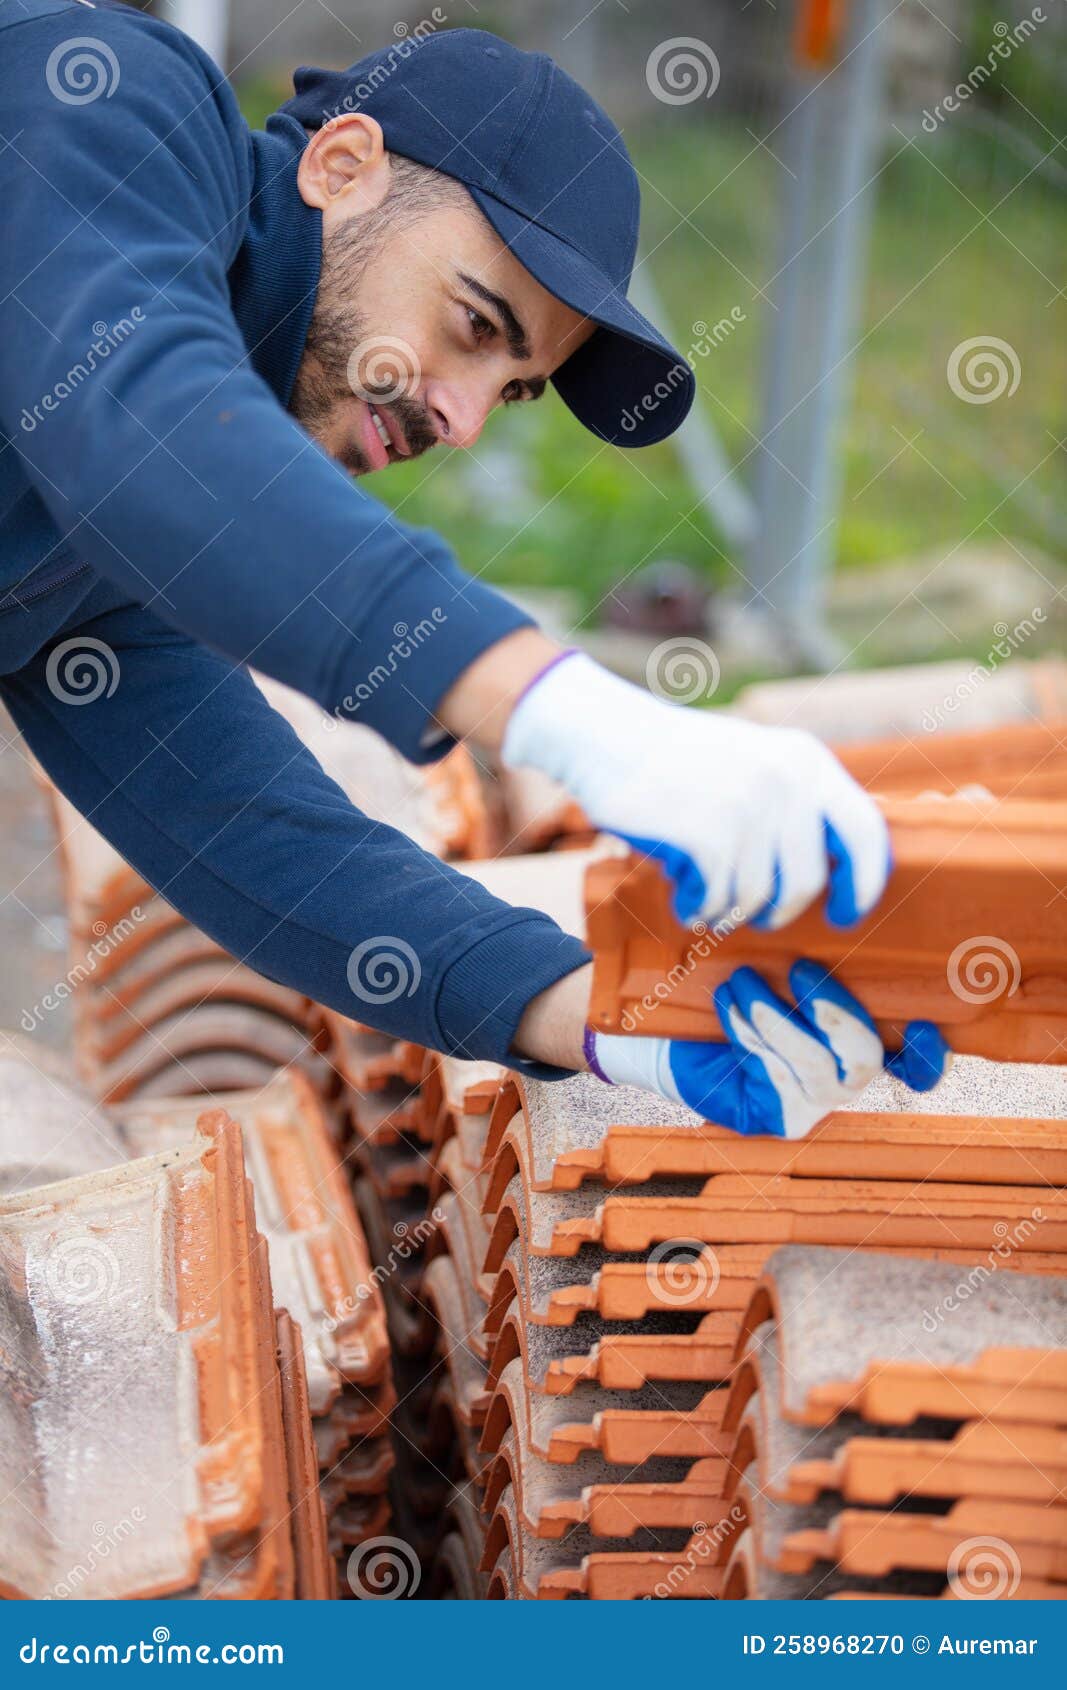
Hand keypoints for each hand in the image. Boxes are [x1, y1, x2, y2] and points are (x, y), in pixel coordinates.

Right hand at [502, 651, 890, 929]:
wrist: (608, 736)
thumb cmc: (680, 759)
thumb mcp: (755, 759)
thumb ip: (797, 801)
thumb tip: (834, 868)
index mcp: (806, 760)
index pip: (866, 831)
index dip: (865, 881)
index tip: (847, 912)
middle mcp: (785, 781)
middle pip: (808, 879)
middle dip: (784, 910)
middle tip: (763, 917)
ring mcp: (747, 808)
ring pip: (757, 896)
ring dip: (729, 910)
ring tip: (707, 899)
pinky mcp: (707, 835)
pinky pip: (717, 899)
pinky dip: (699, 908)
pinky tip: (684, 897)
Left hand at [586, 961, 949, 1138]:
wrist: (673, 1031)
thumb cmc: (738, 992)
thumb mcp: (779, 972)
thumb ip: (817, 958)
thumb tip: (839, 908)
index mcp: (860, 1042)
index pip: (916, 1064)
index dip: (927, 1054)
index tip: (921, 1025)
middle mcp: (846, 1078)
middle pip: (866, 1057)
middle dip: (835, 1011)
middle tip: (800, 969)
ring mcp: (814, 1103)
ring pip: (812, 1063)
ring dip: (775, 1017)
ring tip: (742, 979)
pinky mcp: (777, 1117)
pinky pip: (772, 1073)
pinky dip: (748, 1031)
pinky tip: (727, 1001)